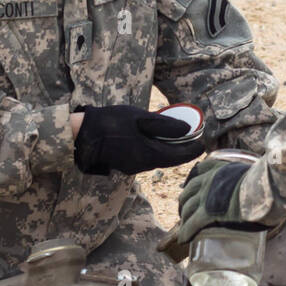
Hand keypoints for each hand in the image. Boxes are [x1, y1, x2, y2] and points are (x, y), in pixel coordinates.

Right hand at [73, 105, 201, 175]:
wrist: (81, 135)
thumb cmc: (111, 123)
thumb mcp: (140, 119)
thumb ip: (164, 125)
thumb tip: (187, 130)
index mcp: (151, 154)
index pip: (180, 155)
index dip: (194, 149)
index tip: (203, 142)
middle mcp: (145, 166)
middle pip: (171, 159)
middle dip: (183, 149)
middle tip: (193, 137)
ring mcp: (134, 167)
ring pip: (160, 159)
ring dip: (170, 149)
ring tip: (177, 135)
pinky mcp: (126, 164)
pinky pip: (148, 158)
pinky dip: (157, 149)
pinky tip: (156, 138)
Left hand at [157, 157, 269, 261]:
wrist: (264, 189)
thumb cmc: (267, 183)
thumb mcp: (255, 173)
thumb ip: (252, 178)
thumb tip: (265, 186)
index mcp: (221, 169)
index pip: (202, 169)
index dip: (195, 178)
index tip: (193, 185)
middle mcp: (209, 180)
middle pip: (189, 190)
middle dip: (185, 201)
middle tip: (186, 210)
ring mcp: (206, 196)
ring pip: (188, 208)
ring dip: (184, 218)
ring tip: (184, 226)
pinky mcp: (207, 213)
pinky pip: (191, 224)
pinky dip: (186, 232)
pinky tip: (184, 239)